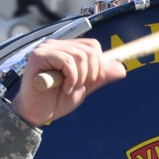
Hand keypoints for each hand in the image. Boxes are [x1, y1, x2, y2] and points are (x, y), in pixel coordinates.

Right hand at [11, 38, 125, 125]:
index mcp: (65, 49)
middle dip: (90, 74)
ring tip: (68, 88)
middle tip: (77, 87)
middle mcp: (55, 44)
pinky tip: (62, 87)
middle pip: (90, 50)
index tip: (88, 82)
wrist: (36, 114)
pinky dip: (71, 78)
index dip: (98, 65)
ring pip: (80, 56)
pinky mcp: (38, 56)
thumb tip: (122, 68)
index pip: (93, 46)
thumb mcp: (84, 87)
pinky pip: (68, 62)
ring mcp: (46, 48)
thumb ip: (100, 77)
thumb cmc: (55, 100)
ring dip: (80, 78)